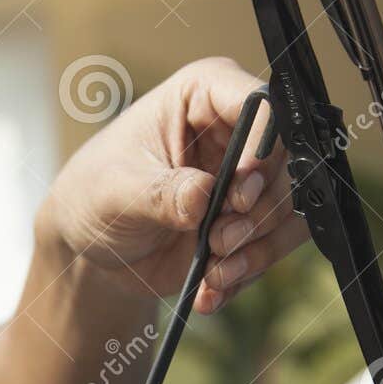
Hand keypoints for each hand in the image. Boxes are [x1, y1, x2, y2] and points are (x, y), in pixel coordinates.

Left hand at [36, 57, 307, 312]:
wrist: (93, 245)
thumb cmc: (97, 193)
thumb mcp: (117, 190)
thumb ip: (162, 192)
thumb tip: (203, 196)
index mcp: (204, 94)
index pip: (259, 105)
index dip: (261, 147)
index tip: (239, 193)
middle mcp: (238, 131)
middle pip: (285, 163)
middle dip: (255, 212)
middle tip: (218, 239)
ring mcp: (250, 179)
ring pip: (288, 209)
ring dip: (255, 248)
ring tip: (213, 272)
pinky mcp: (253, 221)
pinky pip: (275, 247)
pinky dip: (246, 272)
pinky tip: (211, 289)